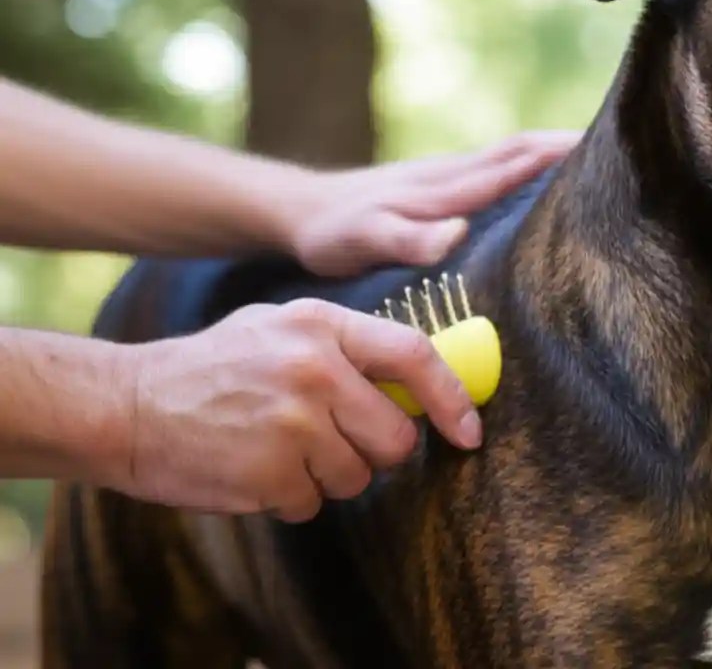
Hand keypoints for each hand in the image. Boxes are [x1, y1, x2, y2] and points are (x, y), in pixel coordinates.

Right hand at [112, 299, 477, 521]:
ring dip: (326, 477)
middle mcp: (315, 369)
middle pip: (396, 436)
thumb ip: (347, 348)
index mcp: (322, 324)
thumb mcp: (281, 329)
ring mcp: (293, 422)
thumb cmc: (213, 368)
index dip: (453, 398)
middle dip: (375, 452)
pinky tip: (254, 470)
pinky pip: (313, 503)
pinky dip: (289, 499)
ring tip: (278, 449)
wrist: (126, 403)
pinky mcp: (270, 471)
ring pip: (358, 476)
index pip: (414, 355)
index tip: (469, 432)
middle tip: (333, 444)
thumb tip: (420, 382)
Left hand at [287, 130, 579, 276]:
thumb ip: (408, 240)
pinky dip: (526, 164)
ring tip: (595, 157)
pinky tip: (540, 177)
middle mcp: (452, 175)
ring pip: (510, 155)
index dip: (556, 160)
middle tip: (619, 149)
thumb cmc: (333, 234)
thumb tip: (460, 232)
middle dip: (567, 148)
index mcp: (445, 190)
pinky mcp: (439, 183)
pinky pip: (495, 167)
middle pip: (520, 151)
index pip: (511, 166)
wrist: (300, 210)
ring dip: (551, 151)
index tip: (601, 155)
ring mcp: (446, 176)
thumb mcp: (364, 241)